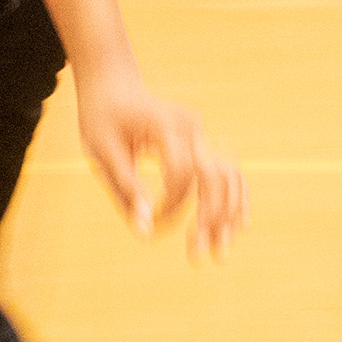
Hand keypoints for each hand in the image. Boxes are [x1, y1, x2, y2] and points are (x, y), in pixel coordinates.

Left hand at [76, 71, 247, 258]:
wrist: (114, 85)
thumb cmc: (102, 117)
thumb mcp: (104, 153)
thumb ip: (126, 190)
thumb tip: (145, 232)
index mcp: (165, 124)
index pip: (180, 172)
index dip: (170, 204)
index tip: (151, 222)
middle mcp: (191, 126)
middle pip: (215, 175)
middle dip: (211, 218)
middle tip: (202, 257)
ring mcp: (201, 132)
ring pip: (229, 176)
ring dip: (228, 215)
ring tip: (221, 252)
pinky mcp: (203, 141)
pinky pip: (227, 172)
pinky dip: (234, 198)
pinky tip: (239, 227)